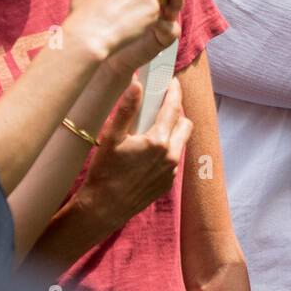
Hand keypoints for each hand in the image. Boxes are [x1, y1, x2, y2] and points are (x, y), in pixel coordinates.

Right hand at [74, 78, 193, 231]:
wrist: (104, 208)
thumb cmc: (105, 172)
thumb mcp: (112, 137)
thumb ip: (127, 109)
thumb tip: (137, 83)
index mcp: (159, 141)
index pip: (173, 108)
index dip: (174, 91)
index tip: (171, 81)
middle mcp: (171, 156)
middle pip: (185, 124)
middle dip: (177, 112)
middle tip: (161, 105)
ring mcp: (171, 171)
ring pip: (180, 142)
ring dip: (172, 131)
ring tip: (152, 128)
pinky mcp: (168, 183)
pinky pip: (173, 159)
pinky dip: (166, 149)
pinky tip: (147, 151)